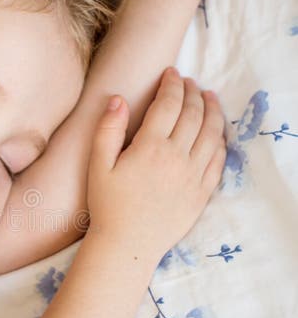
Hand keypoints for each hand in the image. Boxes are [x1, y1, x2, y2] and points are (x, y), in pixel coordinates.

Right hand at [87, 68, 225, 263]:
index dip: (171, 84)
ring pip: (211, 133)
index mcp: (150, 147)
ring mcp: (193, 175)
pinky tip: (216, 132)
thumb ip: (107, 130)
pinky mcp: (202, 192)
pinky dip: (220, 140)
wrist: (128, 244)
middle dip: (193, 92)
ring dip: (212, 110)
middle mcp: (176, 157)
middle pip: (193, 114)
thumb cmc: (108, 205)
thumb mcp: (98, 166)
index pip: (168, 104)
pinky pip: (218, 159)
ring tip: (209, 97)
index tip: (171, 73)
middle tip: (189, 82)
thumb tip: (118, 99)